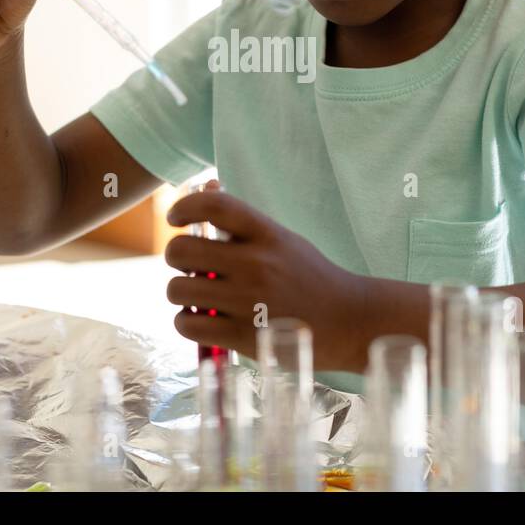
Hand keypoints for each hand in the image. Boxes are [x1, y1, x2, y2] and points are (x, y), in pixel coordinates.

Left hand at [164, 183, 370, 370]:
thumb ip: (244, 222)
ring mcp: (249, 301)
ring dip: (180, 293)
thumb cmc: (311, 277)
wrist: (350, 321)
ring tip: (197, 296)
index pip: (214, 206)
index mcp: (268, 234)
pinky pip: (188, 324)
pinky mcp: (244, 336)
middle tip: (188, 265)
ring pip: (178, 289)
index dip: (184, 207)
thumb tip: (204, 188)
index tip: (175, 218)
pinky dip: (186, 322)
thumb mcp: (283, 240)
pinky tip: (202, 320)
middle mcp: (257, 264)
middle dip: (176, 257)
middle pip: (182, 250)